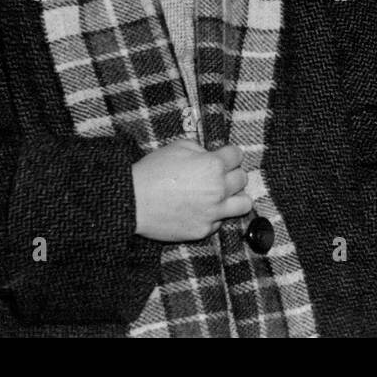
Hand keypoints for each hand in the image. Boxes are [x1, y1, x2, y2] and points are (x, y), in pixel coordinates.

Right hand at [131, 140, 252, 242]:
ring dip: (235, 197)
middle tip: (218, 176)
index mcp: (214, 165)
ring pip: (244, 203)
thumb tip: (212, 155)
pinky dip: (214, 215)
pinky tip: (201, 209)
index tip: (223, 157)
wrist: (132, 202)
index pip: (238, 155)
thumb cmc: (152, 171)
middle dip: (232, 174)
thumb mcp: (178, 147)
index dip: (229, 155)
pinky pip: (220, 222)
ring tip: (221, 195)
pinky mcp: (204, 230)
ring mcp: (213, 212)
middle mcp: (218, 189)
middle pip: (242, 178)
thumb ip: (202, 149)